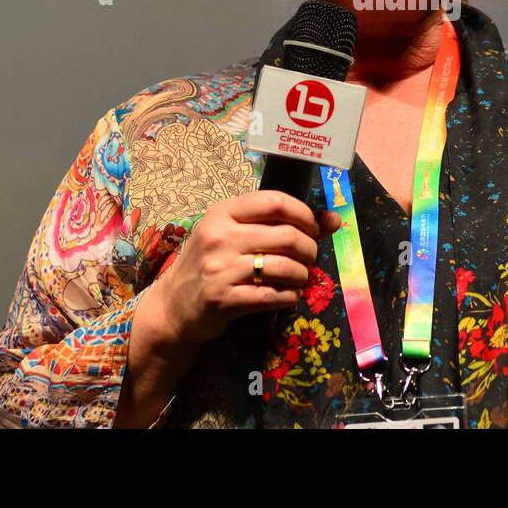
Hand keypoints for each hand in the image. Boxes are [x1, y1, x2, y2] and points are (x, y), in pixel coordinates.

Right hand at [144, 191, 341, 347]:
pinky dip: (290, 296)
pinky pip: (273, 295)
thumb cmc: (211, 263)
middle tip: (310, 258)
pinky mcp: (223, 299)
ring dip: (303, 275)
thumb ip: (280, 223)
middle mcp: (219, 237)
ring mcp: (219, 269)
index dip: (304, 215)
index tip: (313, 229)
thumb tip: (333, 219)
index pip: (275, 202)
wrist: (174, 305)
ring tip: (301, 278)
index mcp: (222, 213)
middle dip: (310, 249)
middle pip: (287, 236)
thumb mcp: (236, 234)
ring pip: (285, 267)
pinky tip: (289, 295)